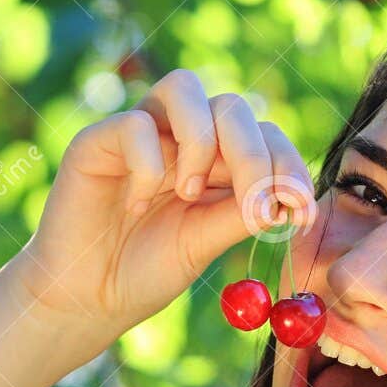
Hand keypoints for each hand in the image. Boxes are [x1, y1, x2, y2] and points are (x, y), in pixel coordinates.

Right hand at [6, 69, 315, 334]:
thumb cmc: (144, 271)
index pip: (264, 136)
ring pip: (183, 87)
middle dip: (254, 157)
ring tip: (190, 193)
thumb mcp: (204, 244)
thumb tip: (288, 197)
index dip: (288, 167)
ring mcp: (140, 132)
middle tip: (257, 209)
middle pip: (232, 107)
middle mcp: (181, 135)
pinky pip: (134, 124)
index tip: (301, 213)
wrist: (85, 299)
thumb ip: (241, 213)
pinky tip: (136, 206)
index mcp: (215, 159)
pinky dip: (148, 164)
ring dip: (201, 140)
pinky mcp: (97, 140)